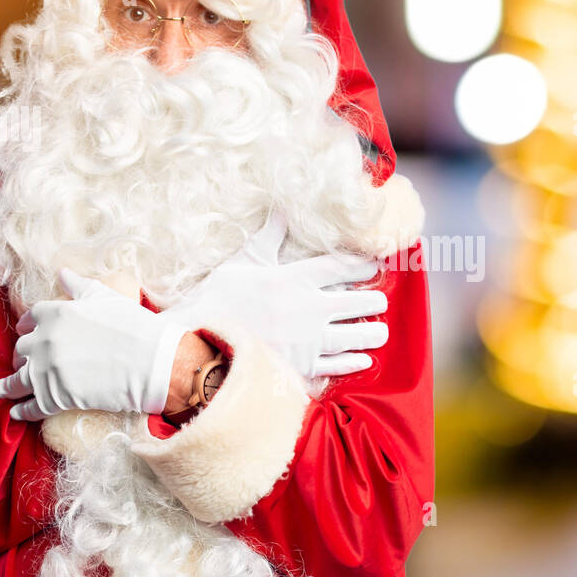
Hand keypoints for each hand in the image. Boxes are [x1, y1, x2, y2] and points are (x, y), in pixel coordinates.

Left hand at [0, 267, 187, 421]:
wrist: (150, 361)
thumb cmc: (132, 326)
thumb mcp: (104, 297)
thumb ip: (78, 285)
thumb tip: (62, 272)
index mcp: (54, 314)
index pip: (30, 319)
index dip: (26, 327)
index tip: (26, 333)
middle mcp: (43, 341)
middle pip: (21, 350)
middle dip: (20, 357)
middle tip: (22, 364)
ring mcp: (46, 371)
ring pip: (17, 381)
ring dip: (8, 387)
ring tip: (3, 391)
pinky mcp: (54, 397)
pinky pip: (30, 406)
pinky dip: (21, 411)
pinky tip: (17, 413)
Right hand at [162, 211, 388, 379]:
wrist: (197, 342)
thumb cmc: (216, 298)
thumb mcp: (243, 261)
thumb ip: (270, 237)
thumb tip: (282, 208)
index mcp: (295, 279)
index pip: (342, 267)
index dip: (364, 265)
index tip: (376, 265)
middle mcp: (308, 309)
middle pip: (359, 303)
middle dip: (374, 301)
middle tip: (379, 302)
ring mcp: (307, 341)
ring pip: (355, 336)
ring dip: (371, 333)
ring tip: (379, 332)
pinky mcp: (300, 368)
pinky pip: (337, 365)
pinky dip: (353, 361)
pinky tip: (362, 359)